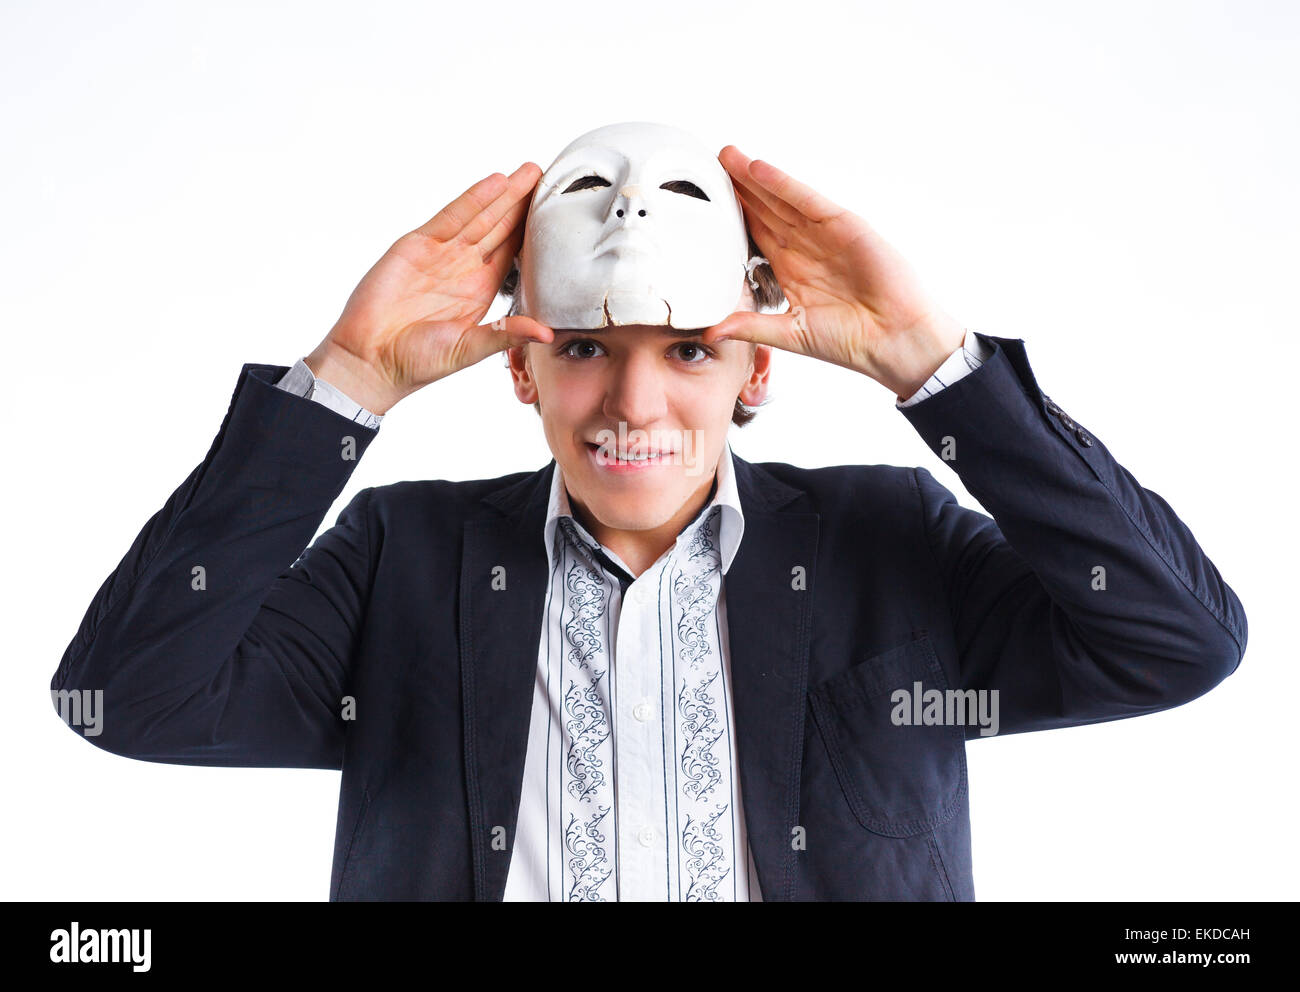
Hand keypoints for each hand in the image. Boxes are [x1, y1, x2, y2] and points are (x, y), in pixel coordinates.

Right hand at [304, 164, 554, 413]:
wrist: (371, 359)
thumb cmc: (417, 362)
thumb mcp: (470, 349)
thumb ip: (506, 334)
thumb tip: (546, 334)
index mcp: (481, 290)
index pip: (514, 253)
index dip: (533, 231)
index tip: (557, 212)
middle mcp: (464, 268)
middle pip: (500, 227)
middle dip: (522, 202)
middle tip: (548, 177)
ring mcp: (441, 254)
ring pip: (480, 216)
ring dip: (504, 194)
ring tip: (529, 172)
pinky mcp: (417, 246)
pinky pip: (450, 217)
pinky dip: (473, 199)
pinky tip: (495, 183)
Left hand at [707, 146, 966, 400]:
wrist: (893, 342)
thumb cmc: (851, 341)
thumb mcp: (789, 334)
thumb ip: (750, 327)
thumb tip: (711, 332)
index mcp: (792, 272)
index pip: (755, 236)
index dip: (731, 218)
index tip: (703, 203)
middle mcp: (806, 249)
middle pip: (765, 211)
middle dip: (737, 188)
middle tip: (709, 163)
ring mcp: (824, 235)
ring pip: (781, 199)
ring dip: (754, 178)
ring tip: (727, 156)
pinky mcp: (844, 226)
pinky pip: (807, 200)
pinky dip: (783, 184)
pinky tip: (759, 170)